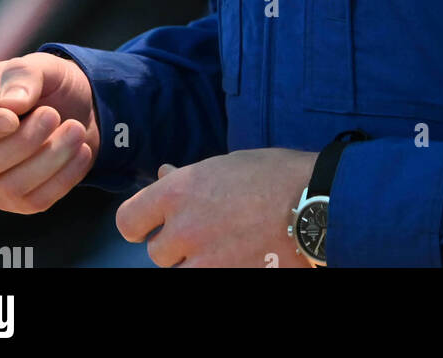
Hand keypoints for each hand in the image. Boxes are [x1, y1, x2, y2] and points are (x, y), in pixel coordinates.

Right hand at [0, 53, 97, 213]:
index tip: (11, 118)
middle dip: (23, 141)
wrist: (81, 108)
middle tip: (53, 115)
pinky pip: (37, 200)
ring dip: (50, 157)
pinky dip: (64, 175)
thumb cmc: (49, 84)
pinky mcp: (20, 199)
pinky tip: (81, 150)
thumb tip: (12, 103)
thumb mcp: (42, 66)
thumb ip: (24, 75)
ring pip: (9, 187)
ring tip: (76, 128)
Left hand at [116, 148, 318, 267]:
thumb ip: (188, 177)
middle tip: (206, 231)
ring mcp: (204, 261)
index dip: (139, 224)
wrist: (314, 203)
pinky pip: (205, 278)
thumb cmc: (274, 175)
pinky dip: (218, 269)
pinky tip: (239, 256)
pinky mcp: (224, 279)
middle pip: (156, 253)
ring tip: (225, 245)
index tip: (150, 225)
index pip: (128, 221)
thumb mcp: (225, 164)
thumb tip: (163, 175)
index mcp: (179, 192)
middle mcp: (184, 228)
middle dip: (177, 244)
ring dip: (195, 262)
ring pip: (180, 272)